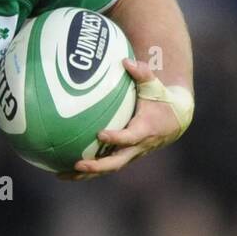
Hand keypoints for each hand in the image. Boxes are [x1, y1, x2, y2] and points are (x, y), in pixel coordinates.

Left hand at [58, 57, 192, 180]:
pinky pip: (103, 167)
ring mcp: (129, 155)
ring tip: (62, 174)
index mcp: (144, 130)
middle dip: (97, 166)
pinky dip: (86, 171)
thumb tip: (125, 61)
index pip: (129, 138)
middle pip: (116, 162)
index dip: (116, 138)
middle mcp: (136, 147)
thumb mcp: (155, 85)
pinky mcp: (123, 158)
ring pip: (107, 169)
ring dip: (86, 174)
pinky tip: (63, 170)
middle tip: (77, 163)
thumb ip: (142, 73)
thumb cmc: (162, 99)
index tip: (100, 134)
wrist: (175, 120)